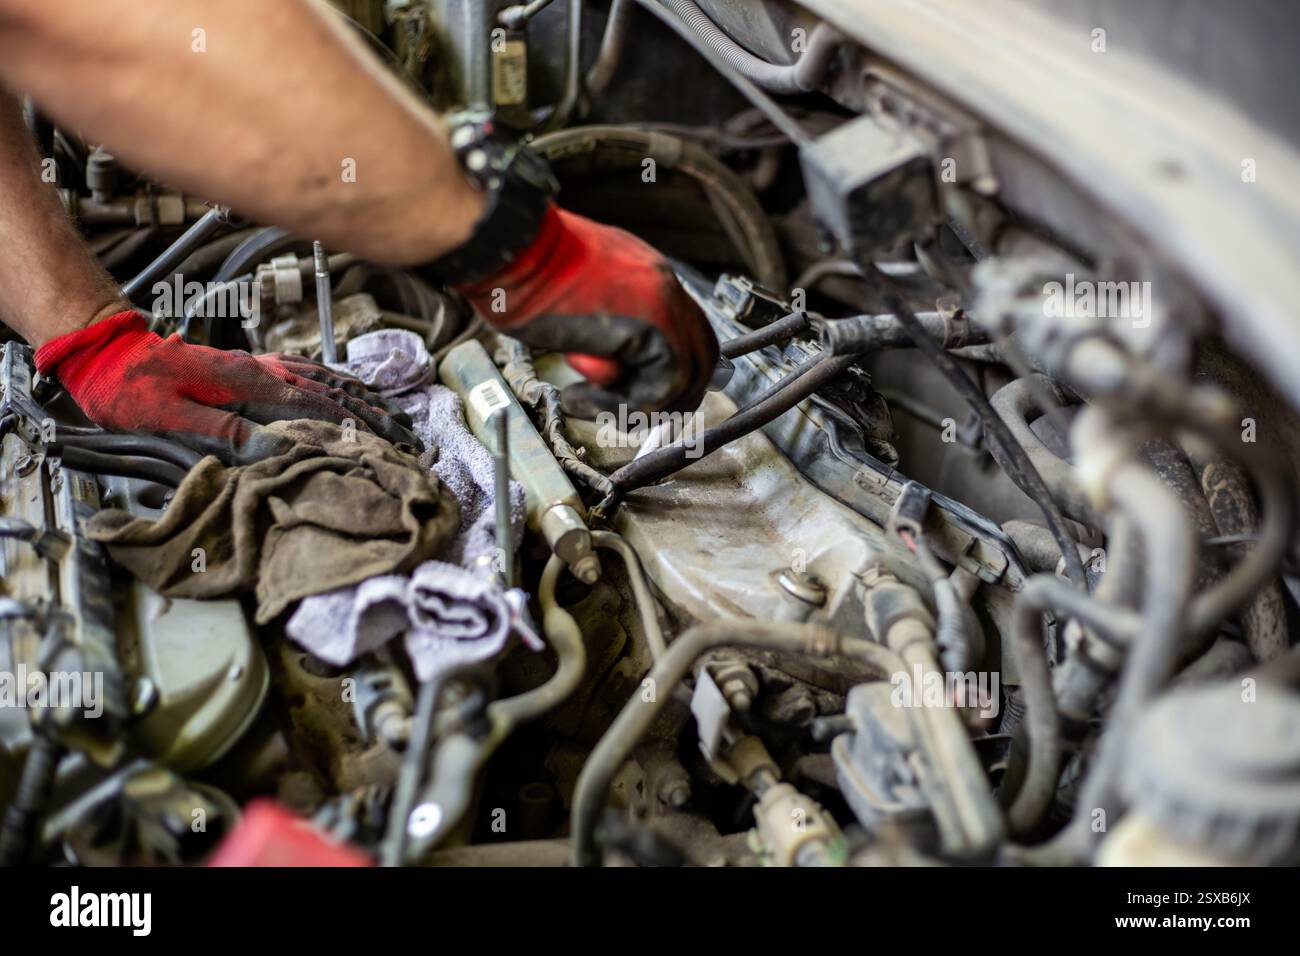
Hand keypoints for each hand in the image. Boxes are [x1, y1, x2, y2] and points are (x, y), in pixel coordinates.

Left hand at [35, 310, 418, 463]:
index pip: (316, 412)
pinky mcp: (251, 366)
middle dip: (375, 418)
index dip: (357, 432)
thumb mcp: (169, 418)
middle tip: (409, 439)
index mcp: (247, 387)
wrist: (104, 351)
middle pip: (332, 395)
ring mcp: (258, 366)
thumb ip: (225, 433)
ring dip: (363, 400)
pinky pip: (306, 371)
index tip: (389, 449)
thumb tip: (276, 449)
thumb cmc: (129, 389)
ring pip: (324, 381)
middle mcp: (261, 372)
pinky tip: (350, 389)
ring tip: (396, 417)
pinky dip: (337, 381)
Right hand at [455, 204, 718, 417]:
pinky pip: (659, 386)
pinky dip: (621, 403)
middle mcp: (666, 284)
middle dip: (669, 398)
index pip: (688, 330)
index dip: (672, 370)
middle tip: (629, 415)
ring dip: (636, 403)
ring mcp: (665, 305)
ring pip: (682, 378)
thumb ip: (606, 325)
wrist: (514, 251)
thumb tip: (609, 362)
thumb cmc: (524, 267)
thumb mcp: (578, 294)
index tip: (645, 394)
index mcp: (648, 272)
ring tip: (589, 402)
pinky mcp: (653, 328)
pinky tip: (580, 396)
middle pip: (699, 357)